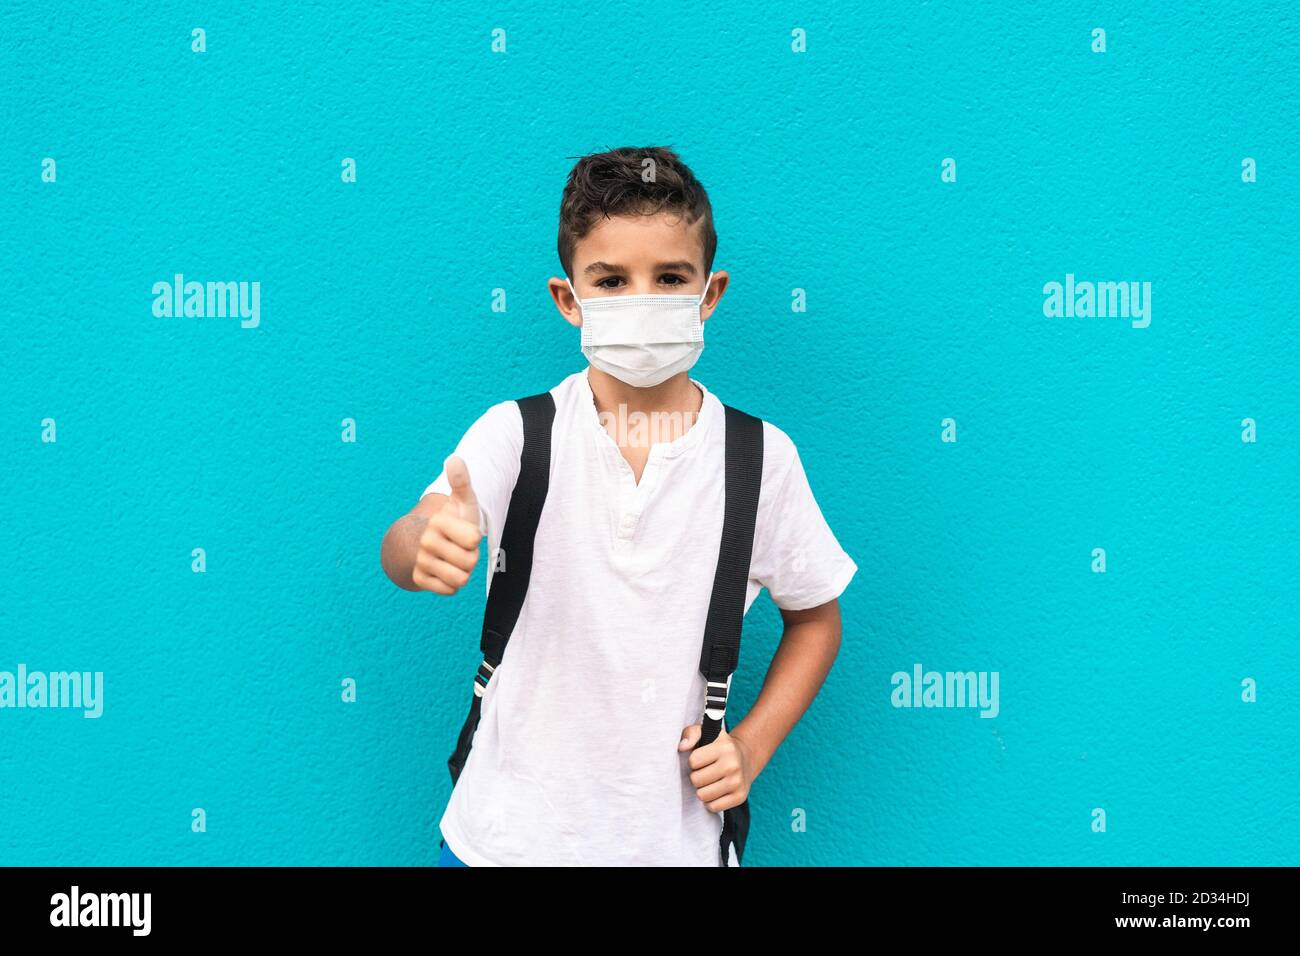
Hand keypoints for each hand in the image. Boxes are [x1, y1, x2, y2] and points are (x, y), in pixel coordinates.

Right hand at [412, 456, 482, 594]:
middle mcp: (426, 542)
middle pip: (469, 562)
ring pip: (460, 579)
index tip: (465, 532)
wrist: (432, 541)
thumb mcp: (462, 501)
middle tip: (461, 548)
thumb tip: (455, 459)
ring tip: (455, 559)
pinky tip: (446, 571)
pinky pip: (449, 590)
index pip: (474, 540)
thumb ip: (462, 482)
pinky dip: (453, 584)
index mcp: (438, 521)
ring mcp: (420, 561)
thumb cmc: (455, 519)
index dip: (475, 538)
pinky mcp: (419, 579)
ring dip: (463, 572)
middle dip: (471, 558)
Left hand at [678, 723, 754, 811]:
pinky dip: (710, 802)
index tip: (701, 759)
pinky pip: (713, 807)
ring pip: (702, 795)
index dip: (693, 761)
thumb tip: (682, 747)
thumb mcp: (705, 733)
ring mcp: (738, 782)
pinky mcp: (740, 797)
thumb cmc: (718, 746)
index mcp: (724, 747)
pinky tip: (715, 792)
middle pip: (696, 780)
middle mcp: (733, 764)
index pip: (693, 761)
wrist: (745, 758)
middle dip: (696, 777)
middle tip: (704, 772)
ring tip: (709, 782)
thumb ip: (690, 734)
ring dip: (702, 790)